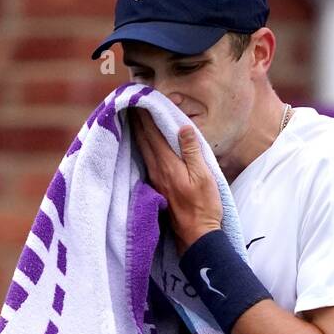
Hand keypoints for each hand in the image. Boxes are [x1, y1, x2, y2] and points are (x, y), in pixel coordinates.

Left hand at [129, 107, 222, 254]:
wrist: (197, 236)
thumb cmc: (204, 207)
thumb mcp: (204, 176)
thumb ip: (191, 150)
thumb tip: (183, 126)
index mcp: (167, 164)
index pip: (152, 132)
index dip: (145, 114)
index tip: (138, 97)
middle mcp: (156, 170)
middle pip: (142, 139)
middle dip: (136, 118)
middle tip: (130, 100)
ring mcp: (155, 179)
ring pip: (142, 149)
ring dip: (137, 131)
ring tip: (132, 116)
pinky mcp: (157, 187)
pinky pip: (146, 160)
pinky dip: (142, 146)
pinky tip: (142, 143)